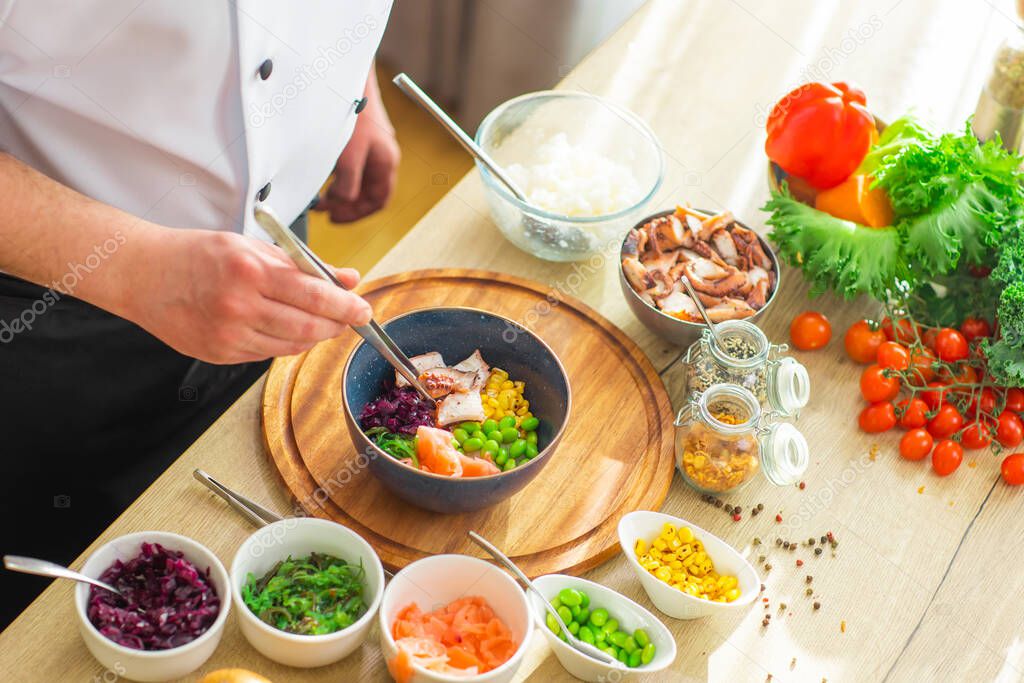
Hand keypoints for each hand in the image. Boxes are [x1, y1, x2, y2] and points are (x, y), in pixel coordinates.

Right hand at [126, 228, 371, 363]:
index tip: (363, 309)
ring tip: (320, 321)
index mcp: (249, 271)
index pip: (314, 296)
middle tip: (349, 317)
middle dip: (336, 325)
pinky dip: (286, 343)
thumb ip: (304, 266)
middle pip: (308, 328)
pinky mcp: (221, 354)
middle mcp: (239, 306)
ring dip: (314, 335)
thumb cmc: (199, 255)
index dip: (346, 307)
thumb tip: (348, 279)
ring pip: (292, 346)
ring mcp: (228, 335)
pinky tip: (285, 327)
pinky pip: (269, 353)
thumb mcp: (253, 247)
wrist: (143, 275)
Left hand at [316, 70, 399, 222]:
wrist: (344, 78)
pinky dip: (337, 175)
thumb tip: (341, 203)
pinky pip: (351, 165)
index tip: (335, 218)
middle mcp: (382, 155)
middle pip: (368, 191)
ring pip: (358, 178)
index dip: (358, 214)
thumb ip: (347, 185)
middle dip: (346, 204)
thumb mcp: (348, 157)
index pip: (378, 200)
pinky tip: (323, 174)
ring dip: (340, 190)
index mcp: (386, 162)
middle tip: (323, 210)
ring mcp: (371, 146)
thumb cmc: (352, 114)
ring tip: (320, 196)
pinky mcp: (358, 137)